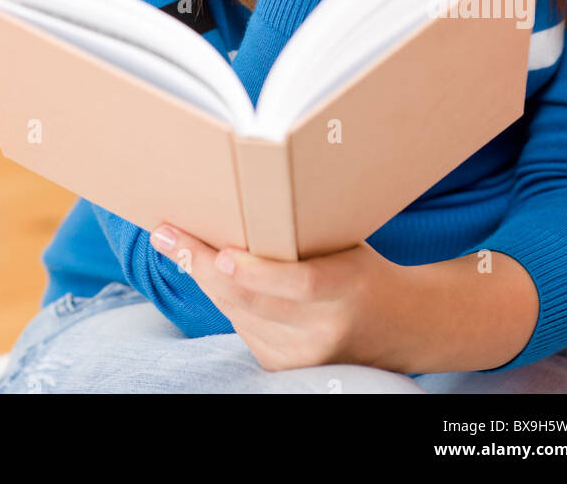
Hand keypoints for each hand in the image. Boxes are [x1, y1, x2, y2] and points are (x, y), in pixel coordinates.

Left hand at [149, 222, 411, 372]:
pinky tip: (206, 270)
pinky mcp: (286, 367)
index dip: (258, 272)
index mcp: (347, 289)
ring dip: (203, 277)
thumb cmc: (363, 267)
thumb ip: (300, 234)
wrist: (400, 326)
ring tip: (174, 242)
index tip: (221, 253)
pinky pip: (241, 326)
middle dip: (201, 264)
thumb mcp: (345, 243)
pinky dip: (222, 296)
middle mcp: (324, 330)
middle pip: (252, 300)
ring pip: (237, 313)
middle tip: (167, 233)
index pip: (300, 286)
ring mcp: (304, 356)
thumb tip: (239, 200)